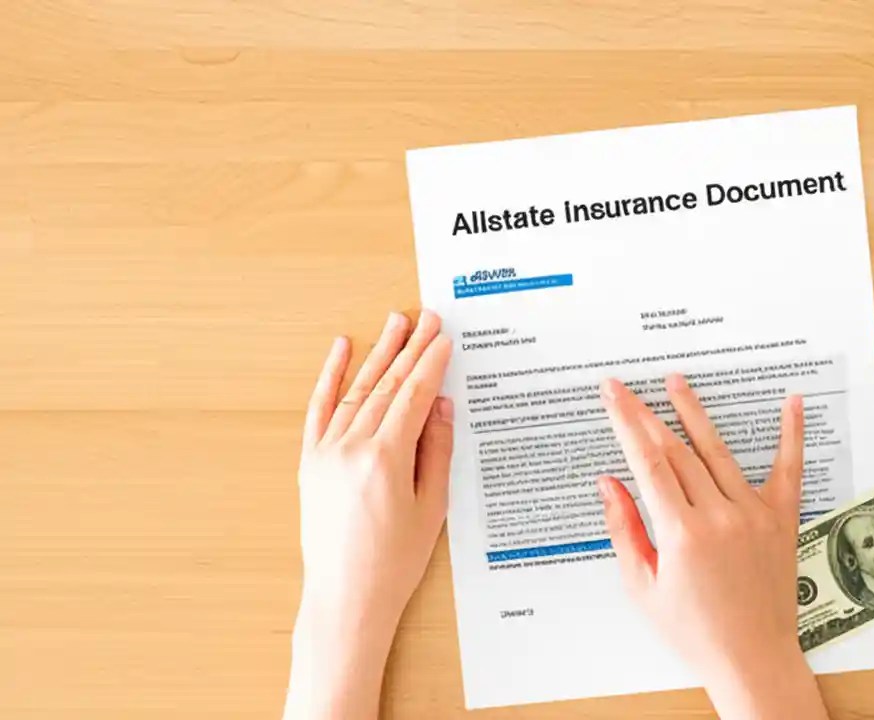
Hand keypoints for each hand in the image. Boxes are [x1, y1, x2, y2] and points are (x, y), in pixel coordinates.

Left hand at [284, 311, 453, 719]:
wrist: (346, 597)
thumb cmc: (393, 562)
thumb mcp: (431, 506)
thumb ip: (436, 450)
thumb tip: (442, 405)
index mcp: (386, 458)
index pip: (415, 396)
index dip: (433, 363)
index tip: (445, 338)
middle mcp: (351, 448)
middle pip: (387, 385)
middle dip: (410, 348)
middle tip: (427, 318)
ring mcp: (326, 452)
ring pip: (357, 390)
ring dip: (378, 354)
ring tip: (395, 324)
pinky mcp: (309, 462)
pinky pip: (319, 409)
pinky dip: (330, 377)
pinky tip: (340, 350)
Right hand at [596, 375, 827, 719]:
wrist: (752, 659)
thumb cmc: (695, 632)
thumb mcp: (644, 587)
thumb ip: (624, 529)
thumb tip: (608, 484)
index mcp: (681, 534)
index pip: (647, 462)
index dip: (626, 422)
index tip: (612, 394)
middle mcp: (720, 517)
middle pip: (677, 451)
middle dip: (647, 414)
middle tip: (628, 387)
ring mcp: (754, 515)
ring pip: (719, 452)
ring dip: (695, 413)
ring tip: (677, 382)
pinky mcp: (781, 521)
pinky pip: (788, 469)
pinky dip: (790, 434)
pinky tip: (790, 402)